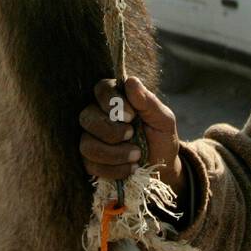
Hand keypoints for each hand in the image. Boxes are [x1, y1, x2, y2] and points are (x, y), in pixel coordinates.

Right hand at [78, 76, 183, 192]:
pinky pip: (90, 166)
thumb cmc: (161, 137)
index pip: (101, 89)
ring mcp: (91, 139)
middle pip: (86, 117)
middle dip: (111, 131)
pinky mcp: (90, 162)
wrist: (162, 168)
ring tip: (137, 155)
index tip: (131, 116)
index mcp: (115, 99)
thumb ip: (148, 102)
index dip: (112, 102)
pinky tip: (131, 168)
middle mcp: (98, 116)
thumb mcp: (163, 119)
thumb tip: (131, 81)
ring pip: (86, 144)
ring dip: (114, 153)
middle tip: (131, 135)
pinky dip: (114, 169)